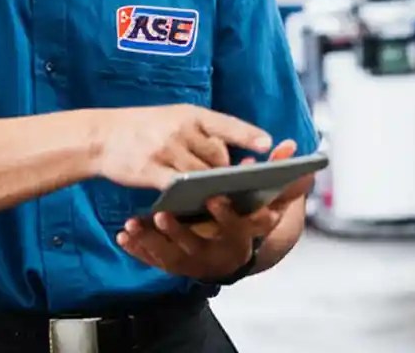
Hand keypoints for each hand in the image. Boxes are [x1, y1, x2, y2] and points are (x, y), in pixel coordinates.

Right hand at [93, 104, 272, 189]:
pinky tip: (195, 202)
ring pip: (202, 174)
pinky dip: (190, 196)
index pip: (225, 123)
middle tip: (240, 185)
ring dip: (213, 187)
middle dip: (228, 171)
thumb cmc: (141, 128)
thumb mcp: (171, 118)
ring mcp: (165, 149)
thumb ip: (199, 133)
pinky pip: (178, 187)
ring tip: (221, 196)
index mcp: (188, 113)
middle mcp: (179, 129)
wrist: (100, 136)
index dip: (247, 134)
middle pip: (217, 155)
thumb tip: (227, 156)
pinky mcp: (151, 170)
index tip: (268, 143)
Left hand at [116, 140, 312, 280]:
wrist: (226, 253)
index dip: (226, 214)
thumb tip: (291, 147)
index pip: (236, 227)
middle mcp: (217, 254)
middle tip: (163, 212)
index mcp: (242, 236)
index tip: (213, 197)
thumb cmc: (246, 219)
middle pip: (198, 245)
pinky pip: (152, 260)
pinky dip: (138, 248)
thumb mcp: (268, 202)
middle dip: (180, 231)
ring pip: (171, 255)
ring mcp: (193, 263)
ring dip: (153, 240)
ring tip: (135, 222)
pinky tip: (122, 235)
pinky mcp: (172, 267)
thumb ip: (281, 176)